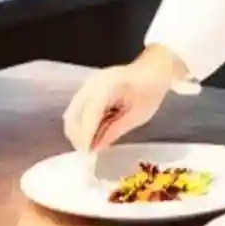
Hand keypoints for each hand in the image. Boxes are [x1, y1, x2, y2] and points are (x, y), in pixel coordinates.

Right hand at [62, 46, 188, 151]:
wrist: (153, 70)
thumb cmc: (150, 91)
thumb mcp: (138, 116)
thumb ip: (114, 131)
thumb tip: (95, 147)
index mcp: (107, 86)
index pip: (89, 115)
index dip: (86, 137)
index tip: (87, 155)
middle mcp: (92, 84)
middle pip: (74, 115)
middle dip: (79, 137)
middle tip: (89, 154)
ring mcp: (87, 85)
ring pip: (72, 114)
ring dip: (78, 132)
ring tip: (91, 145)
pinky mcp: (87, 90)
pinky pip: (77, 110)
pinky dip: (81, 124)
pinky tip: (93, 134)